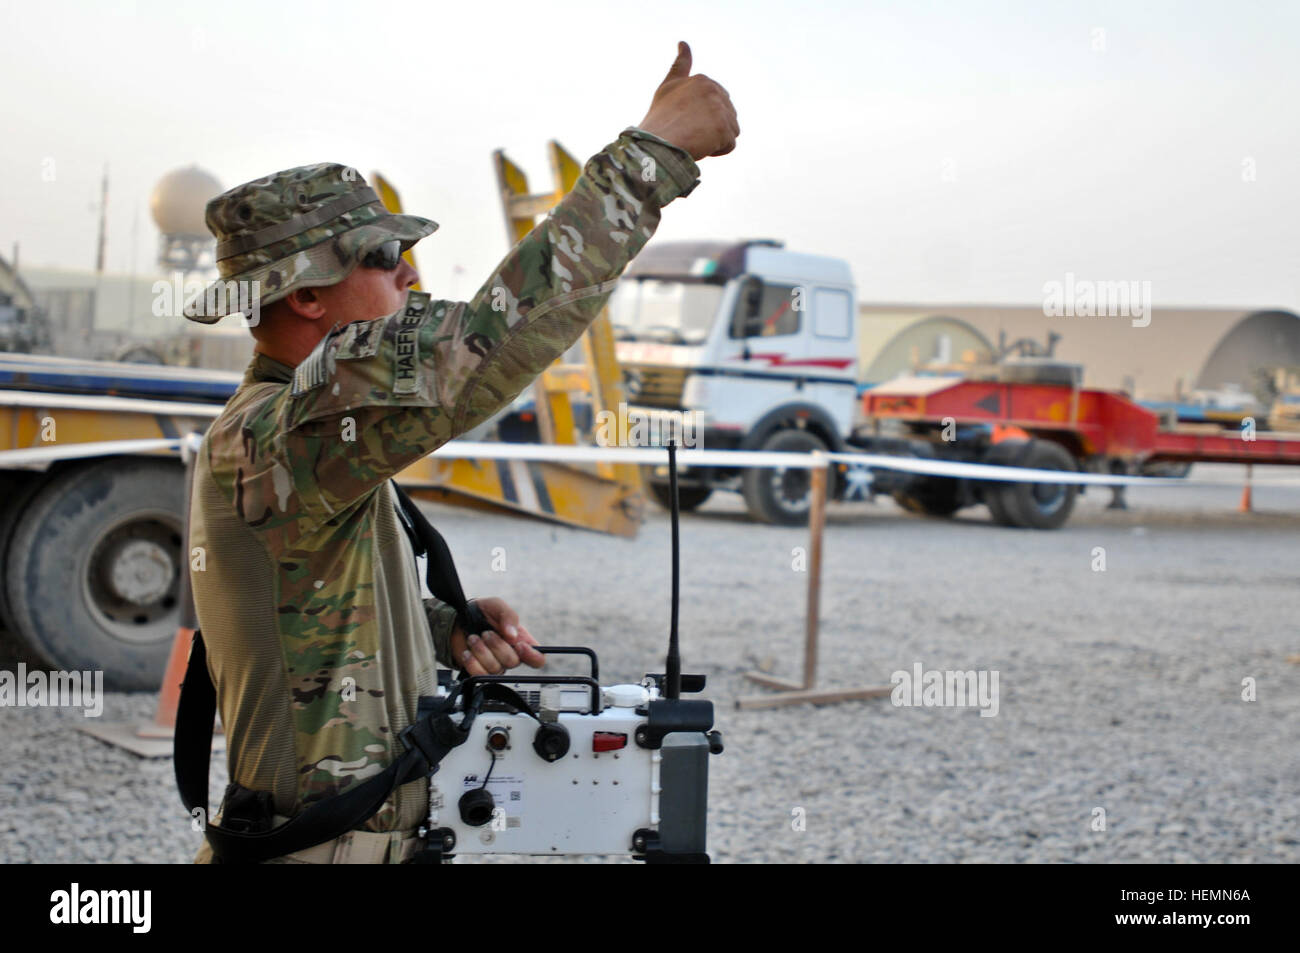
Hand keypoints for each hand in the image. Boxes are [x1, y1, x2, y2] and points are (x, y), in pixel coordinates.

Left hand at [449, 596, 545, 675]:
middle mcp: (510, 655)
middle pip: (513, 662)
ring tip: (473, 638)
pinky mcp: (479, 671)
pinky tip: (468, 652)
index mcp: (520, 641)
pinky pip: (480, 675)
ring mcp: (495, 665)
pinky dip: (472, 662)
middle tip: (486, 633)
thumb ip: (508, 616)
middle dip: (497, 645)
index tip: (519, 645)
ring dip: (481, 650)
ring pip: (495, 668)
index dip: (533, 656)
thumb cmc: (481, 612)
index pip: (538, 659)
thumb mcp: (496, 606)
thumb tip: (513, 635)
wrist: (457, 620)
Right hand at [637, 41, 738, 160]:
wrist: (656, 143)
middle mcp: (713, 90)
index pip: (715, 101)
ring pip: (731, 129)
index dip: (702, 115)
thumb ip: (680, 65)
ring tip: (694, 140)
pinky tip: (701, 148)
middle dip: (711, 127)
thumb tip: (684, 42)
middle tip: (688, 133)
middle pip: (725, 115)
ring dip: (716, 139)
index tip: (689, 122)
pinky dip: (718, 150)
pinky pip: (730, 144)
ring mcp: (720, 108)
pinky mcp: (724, 128)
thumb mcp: (668, 86)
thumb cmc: (659, 118)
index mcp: (701, 80)